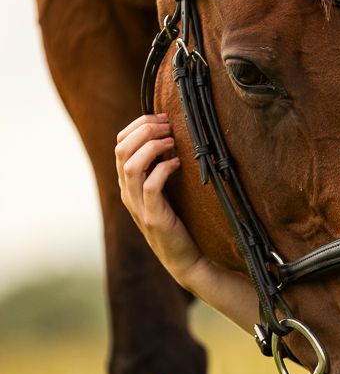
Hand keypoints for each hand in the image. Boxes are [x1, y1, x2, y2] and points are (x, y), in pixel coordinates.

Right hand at [115, 113, 202, 284]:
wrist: (185, 257)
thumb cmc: (179, 219)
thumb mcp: (166, 187)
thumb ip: (161, 164)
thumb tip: (171, 132)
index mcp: (127, 182)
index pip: (119, 143)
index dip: (138, 125)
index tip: (162, 117)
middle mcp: (127, 191)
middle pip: (121, 149)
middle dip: (144, 130)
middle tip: (168, 125)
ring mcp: (137, 205)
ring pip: (130, 166)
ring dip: (151, 147)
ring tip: (172, 140)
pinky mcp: (153, 217)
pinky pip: (151, 186)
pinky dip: (163, 169)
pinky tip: (178, 163)